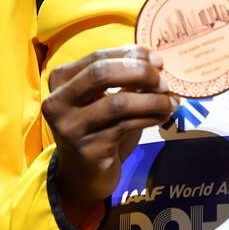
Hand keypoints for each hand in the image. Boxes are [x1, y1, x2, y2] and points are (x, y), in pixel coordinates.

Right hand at [41, 45, 179, 224]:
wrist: (83, 174)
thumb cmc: (98, 128)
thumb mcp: (103, 97)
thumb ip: (120, 77)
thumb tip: (154, 58)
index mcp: (60, 81)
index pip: (97, 57)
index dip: (130, 54)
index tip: (157, 59)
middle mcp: (57, 103)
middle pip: (101, 74)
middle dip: (139, 72)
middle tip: (163, 80)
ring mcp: (71, 128)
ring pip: (118, 103)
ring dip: (152, 99)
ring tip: (171, 101)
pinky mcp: (88, 150)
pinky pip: (127, 126)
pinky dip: (151, 117)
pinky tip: (164, 115)